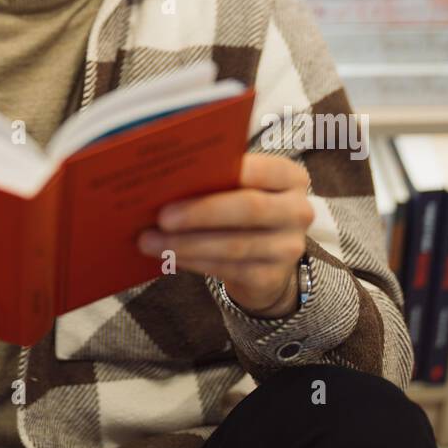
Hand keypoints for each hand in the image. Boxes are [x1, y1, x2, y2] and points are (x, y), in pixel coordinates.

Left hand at [137, 153, 313, 316]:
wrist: (268, 260)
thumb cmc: (242, 211)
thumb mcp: (239, 188)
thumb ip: (217, 178)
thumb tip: (165, 181)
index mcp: (289, 177)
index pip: (260, 169)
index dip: (223, 171)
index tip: (183, 175)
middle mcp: (297, 211)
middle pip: (248, 208)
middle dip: (200, 212)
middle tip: (161, 216)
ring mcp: (288, 248)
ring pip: (233, 245)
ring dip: (186, 244)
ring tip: (150, 241)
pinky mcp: (272, 278)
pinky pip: (228, 269)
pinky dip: (193, 262)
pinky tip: (168, 256)